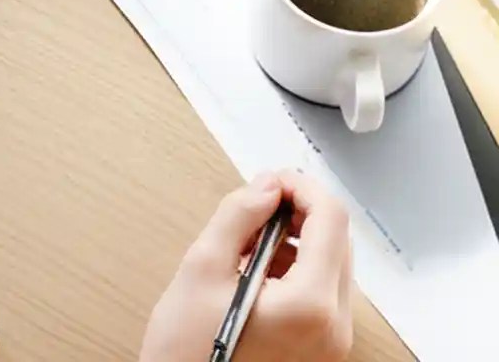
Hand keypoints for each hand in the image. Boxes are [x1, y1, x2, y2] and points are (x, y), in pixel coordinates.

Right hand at [140, 171, 352, 361]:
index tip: (271, 181)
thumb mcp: (201, 270)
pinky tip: (256, 275)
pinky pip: (323, 293)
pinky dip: (297, 271)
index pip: (330, 219)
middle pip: (337, 241)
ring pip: (331, 265)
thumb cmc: (188, 353)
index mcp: (310, 304)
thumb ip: (238, 218)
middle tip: (253, 210)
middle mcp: (334, 326)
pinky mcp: (323, 350)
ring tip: (246, 247)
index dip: (300, 187)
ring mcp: (333, 342)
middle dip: (298, 214)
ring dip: (297, 242)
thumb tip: (266, 187)